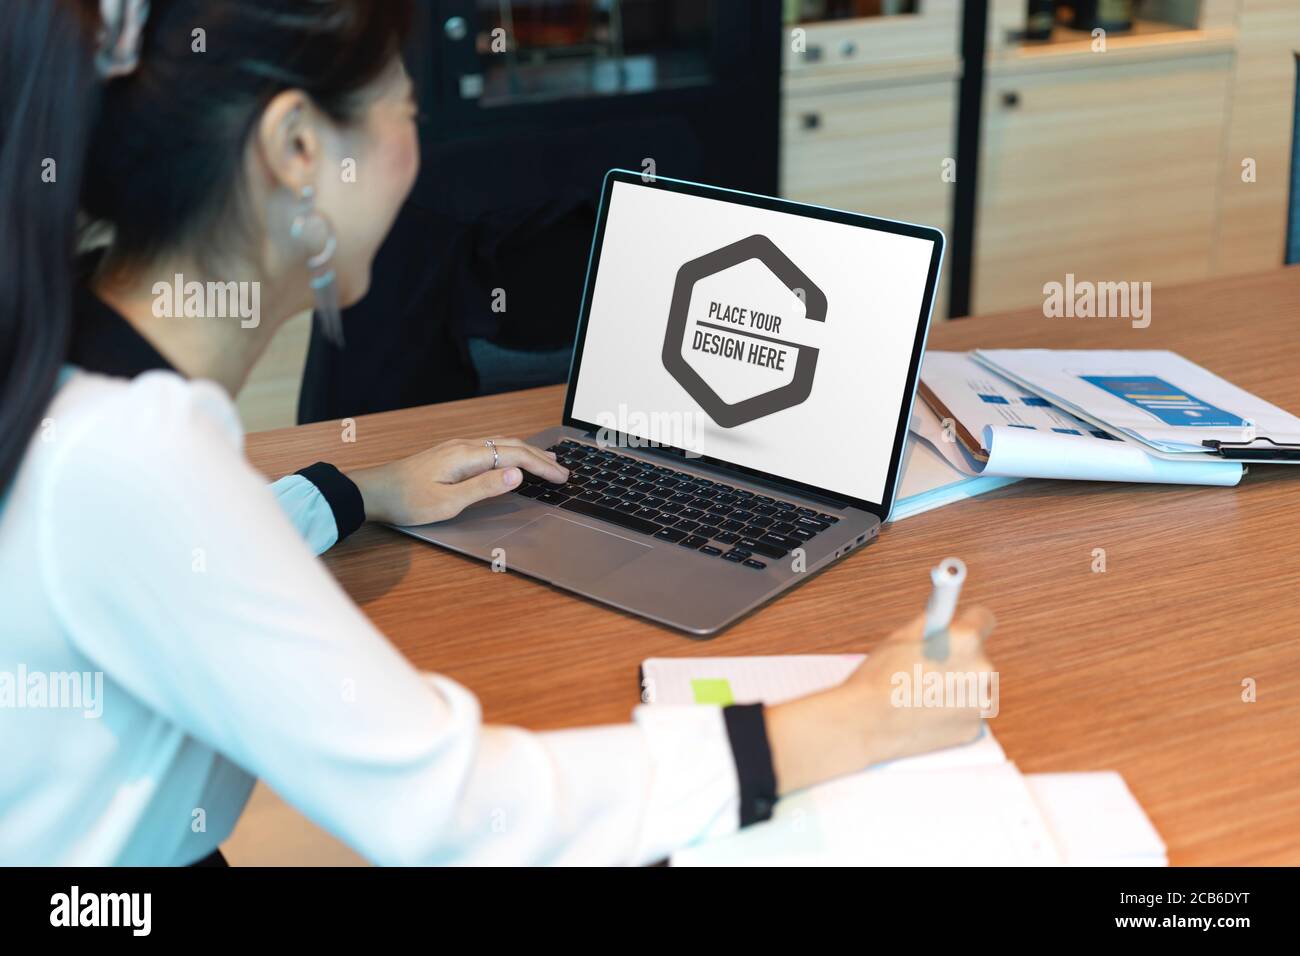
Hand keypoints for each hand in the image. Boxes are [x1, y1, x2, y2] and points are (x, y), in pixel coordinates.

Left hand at [346, 437, 568, 525]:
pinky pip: (489, 446)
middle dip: (540, 457)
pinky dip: (509, 452)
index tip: (561, 477)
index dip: (542, 466)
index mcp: (466, 456)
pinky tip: (510, 460)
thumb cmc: (406, 501)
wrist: (372, 491)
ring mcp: (455, 447)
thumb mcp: (448, 502)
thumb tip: (517, 475)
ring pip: (501, 443)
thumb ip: (484, 488)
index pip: (515, 457)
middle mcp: (463, 446)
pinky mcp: (449, 453)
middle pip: (511, 445)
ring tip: (545, 462)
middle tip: (562, 470)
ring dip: (526, 453)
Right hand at [765, 607, 995, 794]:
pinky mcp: (972, 729)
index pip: (984, 619)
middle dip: (957, 660)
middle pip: (977, 657)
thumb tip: (941, 618)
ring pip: (971, 687)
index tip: (957, 629)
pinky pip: (966, 714)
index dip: (967, 623)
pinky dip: (951, 713)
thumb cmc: (879, 680)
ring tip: (921, 694)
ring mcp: (979, 703)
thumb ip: (931, 624)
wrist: (866, 723)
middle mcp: (982, 670)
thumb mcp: (901, 636)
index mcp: (966, 641)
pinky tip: (925, 712)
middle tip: (926, 668)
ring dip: (955, 688)